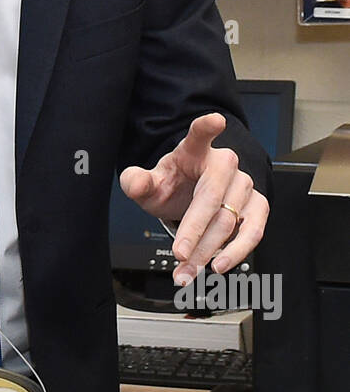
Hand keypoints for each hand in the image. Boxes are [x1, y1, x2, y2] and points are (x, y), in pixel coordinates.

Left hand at [119, 113, 269, 284]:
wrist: (188, 196)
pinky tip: (218, 266)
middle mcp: (224, 164)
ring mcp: (243, 185)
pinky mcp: (256, 206)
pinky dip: (237, 252)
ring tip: (189, 271)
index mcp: (195, 150)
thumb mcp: (149, 183)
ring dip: (210, 250)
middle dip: (194, 231)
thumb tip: (135, 182)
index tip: (214, 120)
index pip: (200, 133)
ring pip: (231, 220)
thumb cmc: (173, 185)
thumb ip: (137, 182)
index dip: (207, 126)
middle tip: (179, 255)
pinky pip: (254, 231)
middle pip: (212, 198)